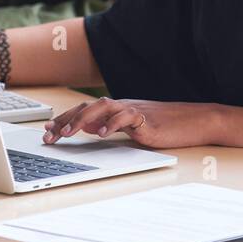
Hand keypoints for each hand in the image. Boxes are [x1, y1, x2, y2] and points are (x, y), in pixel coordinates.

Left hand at [41, 97, 217, 149]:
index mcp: (117, 108)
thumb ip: (110, 124)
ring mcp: (135, 111)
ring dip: (82, 120)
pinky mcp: (147, 120)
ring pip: (103, 108)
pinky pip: (127, 118)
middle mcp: (123, 106)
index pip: (86, 110)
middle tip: (49, 135)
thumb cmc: (166, 125)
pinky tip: (102, 134)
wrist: (195, 120)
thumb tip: (88, 127)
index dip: (65, 118)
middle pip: (88, 107)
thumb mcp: (133, 127)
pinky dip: (113, 124)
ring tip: (68, 133)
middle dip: (66, 120)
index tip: (47, 129)